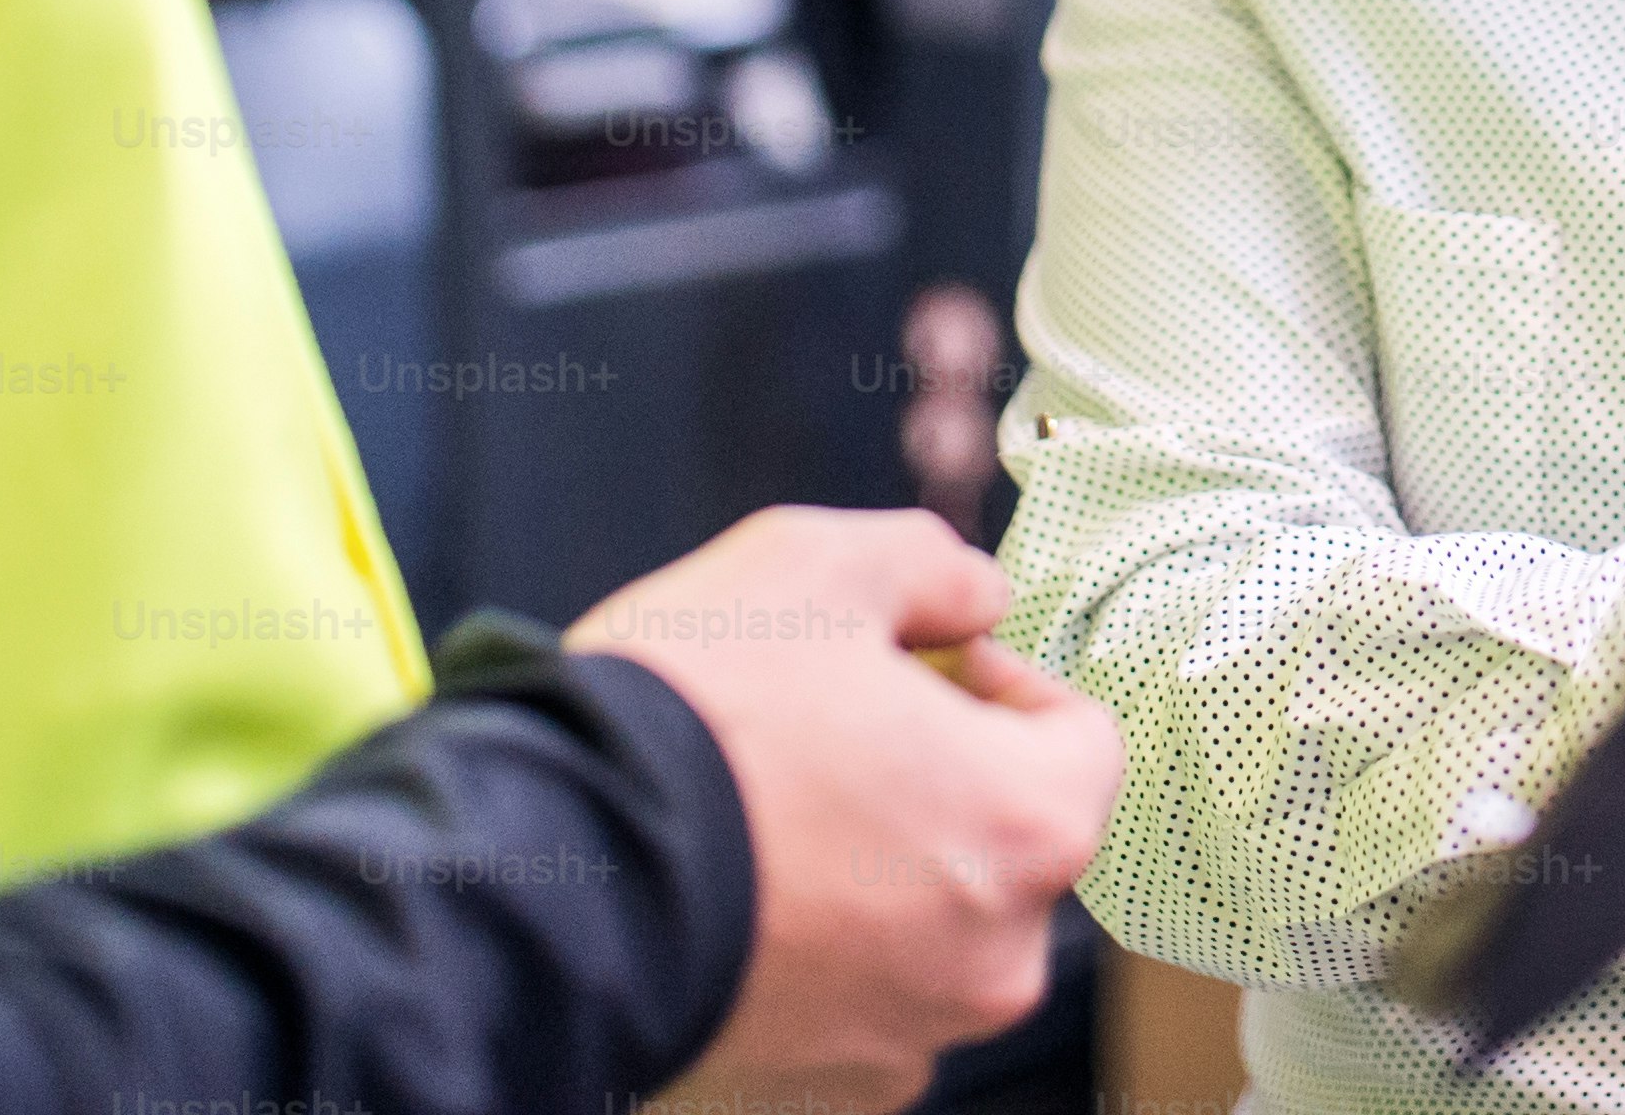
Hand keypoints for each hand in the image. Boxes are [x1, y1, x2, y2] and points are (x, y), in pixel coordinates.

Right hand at [568, 505, 1124, 1112]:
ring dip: (876, 870)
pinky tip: (738, 898)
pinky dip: (814, 953)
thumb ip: (932, 567)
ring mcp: (908, 1038)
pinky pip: (852, 1003)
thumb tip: (975, 602)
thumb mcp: (818, 562)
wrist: (543, 881)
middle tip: (834, 729)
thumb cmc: (696, 719)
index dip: (1005, 685)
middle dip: (939, 779)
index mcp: (1032, 826)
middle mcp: (998, 956)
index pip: (1081, 741)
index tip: (923, 663)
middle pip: (1006, 842)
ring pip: (928, 928)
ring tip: (768, 814)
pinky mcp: (820, 1089)